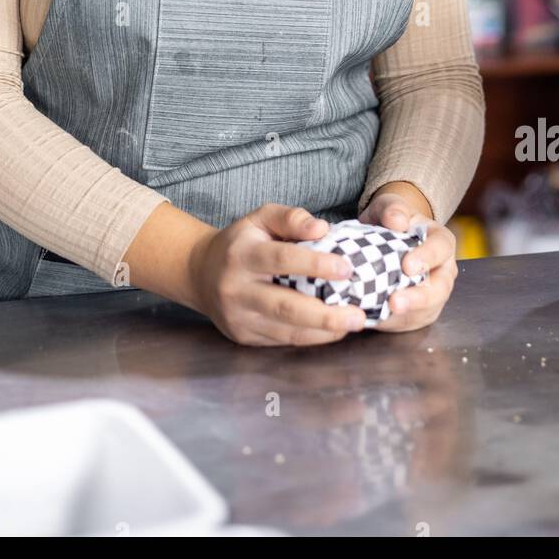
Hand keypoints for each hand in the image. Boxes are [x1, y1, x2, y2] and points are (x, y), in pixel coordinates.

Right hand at [189, 204, 367, 347]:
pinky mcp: (243, 336)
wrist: (200, 273)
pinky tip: (333, 331)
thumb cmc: (241, 242)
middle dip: (325, 314)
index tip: (347, 268)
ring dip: (323, 331)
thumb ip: (291, 218)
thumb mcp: (260, 218)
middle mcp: (236, 289)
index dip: (315, 264)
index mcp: (241, 254)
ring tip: (353, 324)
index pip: (280, 259)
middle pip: (284, 306)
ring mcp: (238, 317)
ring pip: (286, 331)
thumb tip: (322, 228)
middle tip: (359, 316)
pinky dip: (310, 338)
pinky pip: (282, 341)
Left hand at [359, 184, 457, 333]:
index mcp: (441, 241)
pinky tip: (374, 320)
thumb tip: (397, 221)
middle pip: (439, 289)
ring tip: (382, 316)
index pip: (441, 249)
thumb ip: (393, 209)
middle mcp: (443, 270)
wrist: (386, 237)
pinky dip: (392, 323)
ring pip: (426, 311)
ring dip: (405, 316)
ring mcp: (433, 294)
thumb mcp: (389, 206)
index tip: (407, 266)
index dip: (427, 258)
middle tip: (395, 303)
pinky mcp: (418, 312)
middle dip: (418, 299)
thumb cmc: (391, 219)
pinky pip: (409, 322)